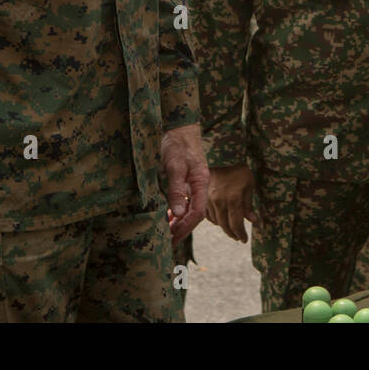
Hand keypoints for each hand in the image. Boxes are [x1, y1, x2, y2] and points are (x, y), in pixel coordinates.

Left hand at [162, 123, 208, 243]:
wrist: (178, 127)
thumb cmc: (177, 144)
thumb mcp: (174, 166)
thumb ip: (176, 190)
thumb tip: (178, 214)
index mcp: (201, 183)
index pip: (197, 212)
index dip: (186, 227)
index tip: (173, 237)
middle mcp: (199, 186)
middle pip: (194, 214)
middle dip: (182, 229)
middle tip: (167, 242)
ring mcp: (192, 184)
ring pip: (188, 209)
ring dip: (178, 222)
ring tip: (166, 233)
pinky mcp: (185, 181)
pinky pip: (183, 201)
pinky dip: (175, 211)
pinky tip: (167, 217)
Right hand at [207, 165, 257, 242]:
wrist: (221, 157)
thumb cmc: (239, 170)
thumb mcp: (249, 184)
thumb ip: (248, 204)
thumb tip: (253, 220)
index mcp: (233, 199)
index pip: (236, 224)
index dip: (241, 234)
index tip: (244, 239)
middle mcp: (219, 202)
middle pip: (225, 225)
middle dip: (233, 234)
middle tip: (239, 238)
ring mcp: (210, 200)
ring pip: (216, 221)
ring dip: (224, 228)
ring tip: (232, 230)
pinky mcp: (203, 198)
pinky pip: (209, 215)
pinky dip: (216, 220)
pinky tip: (222, 220)